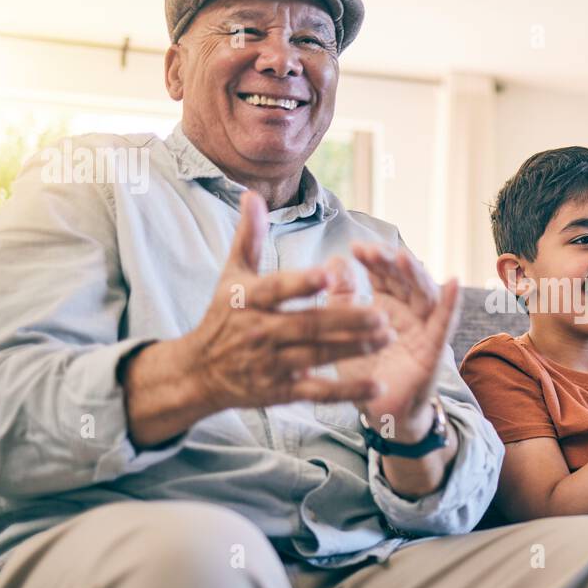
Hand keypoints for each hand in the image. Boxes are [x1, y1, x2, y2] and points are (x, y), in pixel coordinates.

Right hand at [183, 190, 393, 411]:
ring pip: (318, 356)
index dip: (302, 283)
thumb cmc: (224, 316)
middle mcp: (260, 332)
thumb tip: (252, 194)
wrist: (200, 372)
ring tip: (388, 336)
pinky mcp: (281, 391)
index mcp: (249, 300)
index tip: (329, 274)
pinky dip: (347, 392)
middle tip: (383, 313)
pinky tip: (376, 387)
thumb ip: (248, 237)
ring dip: (355, 348)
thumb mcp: (232, 275)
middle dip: (347, 320)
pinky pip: (318, 393)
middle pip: (307, 325)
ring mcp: (272, 364)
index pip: (277, 290)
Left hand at [325, 242, 460, 441]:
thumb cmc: (363, 370)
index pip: (384, 275)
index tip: (356, 249)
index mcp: (387, 305)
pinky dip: (450, 304)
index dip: (374, 259)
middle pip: (405, 280)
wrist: (378, 411)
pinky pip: (444, 324)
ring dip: (417, 275)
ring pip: (425, 295)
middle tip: (373, 252)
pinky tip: (453, 283)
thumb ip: (341, 297)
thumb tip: (334, 261)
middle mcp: (408, 312)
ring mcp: (423, 329)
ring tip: (405, 258)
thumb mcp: (344, 330)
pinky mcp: (433, 350)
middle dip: (391, 262)